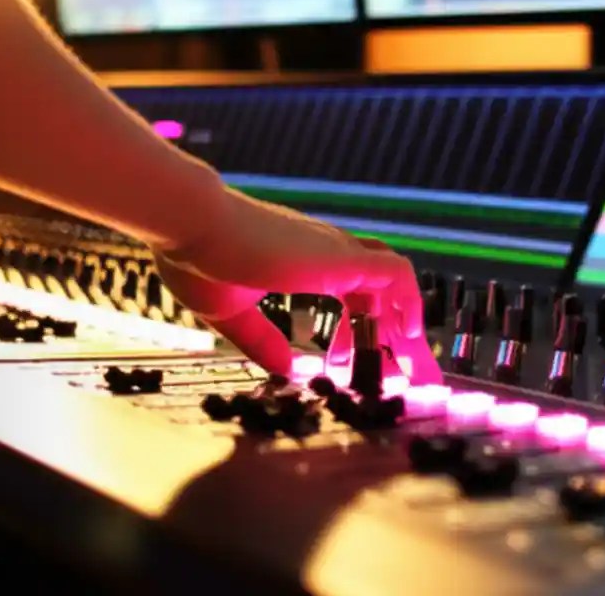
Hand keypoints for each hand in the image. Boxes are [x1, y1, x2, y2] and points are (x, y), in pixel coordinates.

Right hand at [151, 188, 441, 383]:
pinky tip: (411, 335)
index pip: (349, 294)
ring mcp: (335, 252)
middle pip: (379, 292)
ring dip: (405, 327)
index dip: (355, 331)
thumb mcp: (231, 313)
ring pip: (392, 285)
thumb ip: (261, 339)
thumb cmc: (199, 260)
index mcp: (301, 263)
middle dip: (394, 336)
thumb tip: (285, 369)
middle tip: (403, 378)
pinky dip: (409, 302)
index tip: (346, 367)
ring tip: (413, 370)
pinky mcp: (341, 257)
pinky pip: (395, 275)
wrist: (191, 226)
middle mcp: (325, 253)